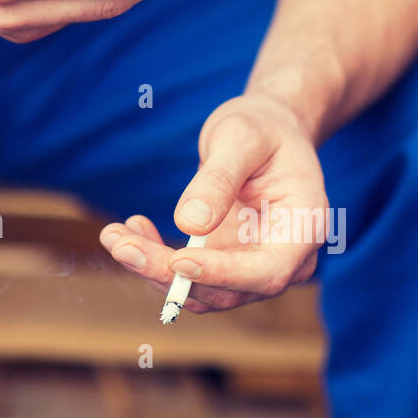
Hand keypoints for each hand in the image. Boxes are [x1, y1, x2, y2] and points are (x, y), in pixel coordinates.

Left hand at [98, 94, 328, 311]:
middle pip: (227, 289)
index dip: (222, 274)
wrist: (265, 131)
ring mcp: (253, 267)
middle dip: (168, 272)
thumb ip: (219, 178)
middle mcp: (284, 259)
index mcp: (304, 228)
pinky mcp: (225, 264)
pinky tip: (132, 229)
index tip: (176, 262)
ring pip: (201, 291)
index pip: (267, 271)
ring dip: (153, 270)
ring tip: (114, 235)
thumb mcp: (240, 137)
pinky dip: (156, 260)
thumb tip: (190, 224)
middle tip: (119, 244)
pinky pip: (188, 276)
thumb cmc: (260, 127)